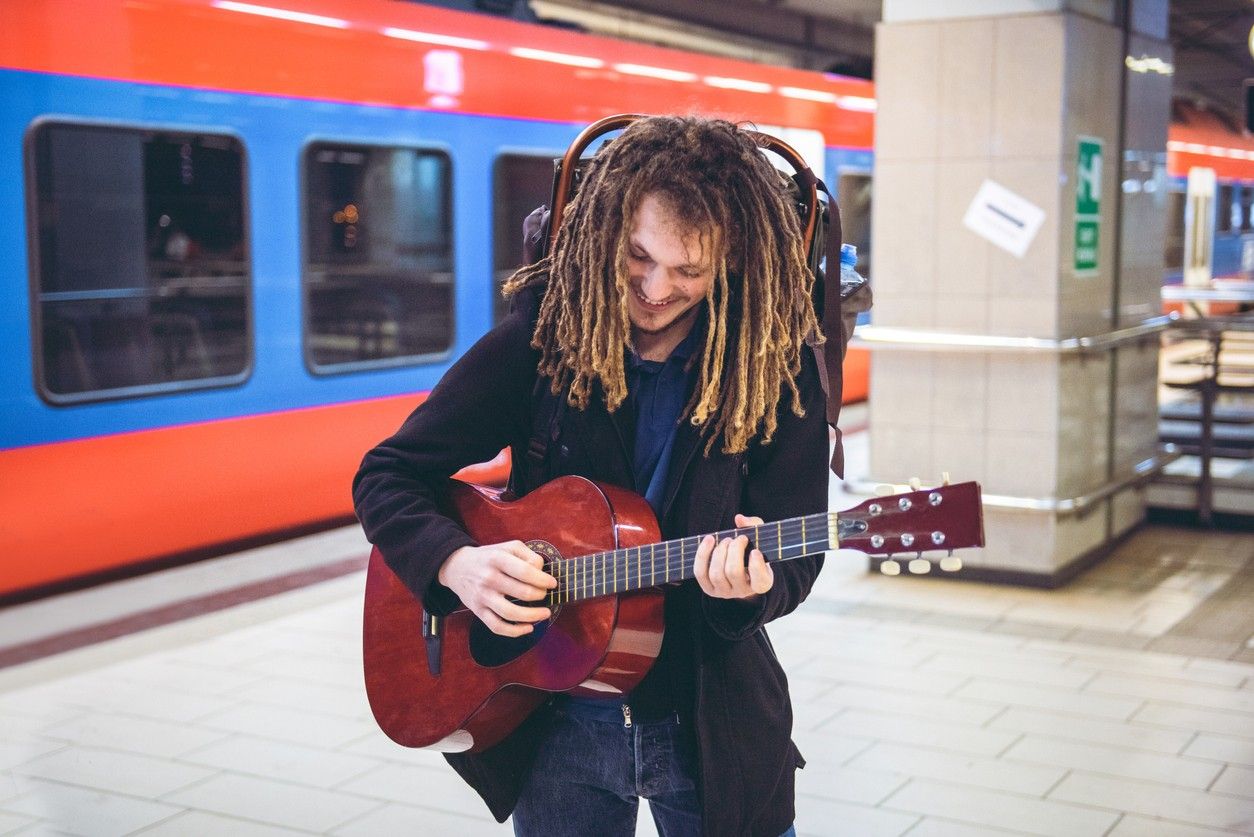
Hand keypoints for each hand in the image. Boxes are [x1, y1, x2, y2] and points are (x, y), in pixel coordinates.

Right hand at [437, 541, 555, 636]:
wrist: (457, 567)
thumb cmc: (488, 557)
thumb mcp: (507, 547)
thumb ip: (528, 555)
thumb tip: (541, 571)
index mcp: (498, 559)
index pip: (526, 571)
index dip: (544, 580)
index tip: (552, 583)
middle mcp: (489, 578)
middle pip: (523, 593)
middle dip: (541, 595)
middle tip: (545, 594)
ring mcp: (483, 596)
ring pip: (511, 613)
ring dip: (533, 616)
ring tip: (545, 613)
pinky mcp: (478, 611)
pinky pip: (497, 626)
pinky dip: (515, 631)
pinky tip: (528, 627)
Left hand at [693, 514, 772, 600]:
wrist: (740, 567)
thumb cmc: (752, 550)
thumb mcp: (760, 538)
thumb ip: (754, 525)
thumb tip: (739, 519)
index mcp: (762, 583)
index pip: (760, 581)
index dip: (757, 567)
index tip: (755, 551)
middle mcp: (743, 591)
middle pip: (734, 573)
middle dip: (734, 550)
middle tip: (739, 539)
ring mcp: (724, 592)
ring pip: (716, 574)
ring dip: (719, 551)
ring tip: (726, 540)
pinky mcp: (709, 589)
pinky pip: (700, 572)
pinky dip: (702, 554)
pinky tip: (709, 540)